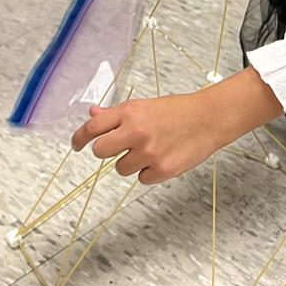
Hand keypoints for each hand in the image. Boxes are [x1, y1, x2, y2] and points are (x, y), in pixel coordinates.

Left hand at [71, 68, 283, 184]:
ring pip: (121, 169)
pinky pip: (141, 179)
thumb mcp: (143, 106)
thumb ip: (116, 114)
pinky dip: (149, 172)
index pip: (92, 128)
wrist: (209, 119)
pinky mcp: (162, 170)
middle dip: (107, 151)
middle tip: (121, 147)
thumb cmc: (176, 111)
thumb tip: (92, 114)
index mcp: (129, 112)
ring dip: (131, 162)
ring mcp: (149, 152)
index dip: (80, 138)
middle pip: (100, 152)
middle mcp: (136, 131)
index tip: (76, 145)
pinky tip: (163, 157)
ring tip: (152, 148)